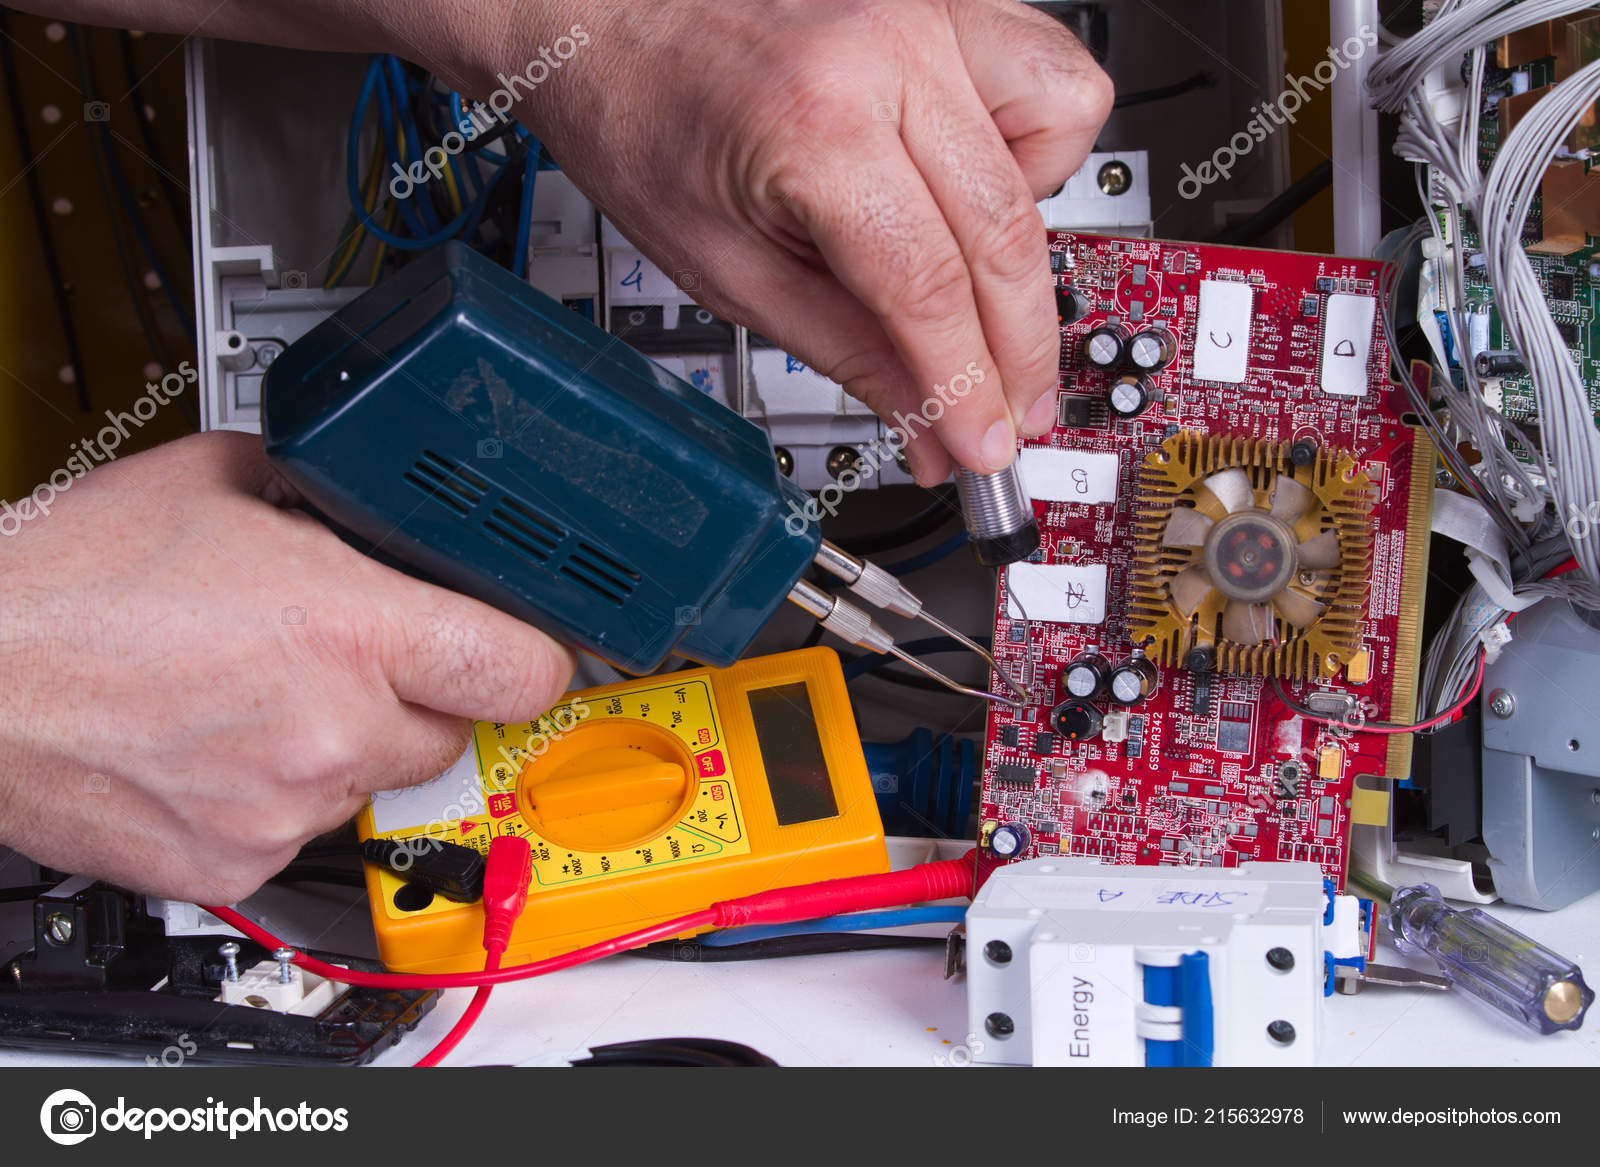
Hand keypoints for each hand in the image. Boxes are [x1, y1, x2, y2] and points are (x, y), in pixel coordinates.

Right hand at [0, 432, 573, 902]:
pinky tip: (222, 745)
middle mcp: (336, 725)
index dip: (532, 656)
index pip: (525, 669)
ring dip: (347, 744)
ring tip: (260, 695)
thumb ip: (330, 495)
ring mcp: (288, 803)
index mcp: (352, 626)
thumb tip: (378, 503)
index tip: (524, 651)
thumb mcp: (223, 481)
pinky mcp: (237, 860)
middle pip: (455, 729)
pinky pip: (304, 829)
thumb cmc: (73, 579)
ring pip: (378, 781)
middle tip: (352, 658)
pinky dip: (280, 794)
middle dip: (421, 693)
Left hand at [472, 0, 1112, 483]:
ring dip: (1031, 229)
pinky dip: (1032, 140)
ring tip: (972, 270)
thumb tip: (927, 427)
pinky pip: (1047, 71)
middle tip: (1010, 411)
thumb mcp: (725, 269)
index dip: (966, 386)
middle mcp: (887, 52)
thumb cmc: (641, 119)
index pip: (929, 288)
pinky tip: (969, 179)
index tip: (981, 446)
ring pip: (1062, 130)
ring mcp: (926, 11)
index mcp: (813, 126)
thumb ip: (845, 351)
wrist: (605, 14)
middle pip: (1006, 233)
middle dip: (1020, 348)